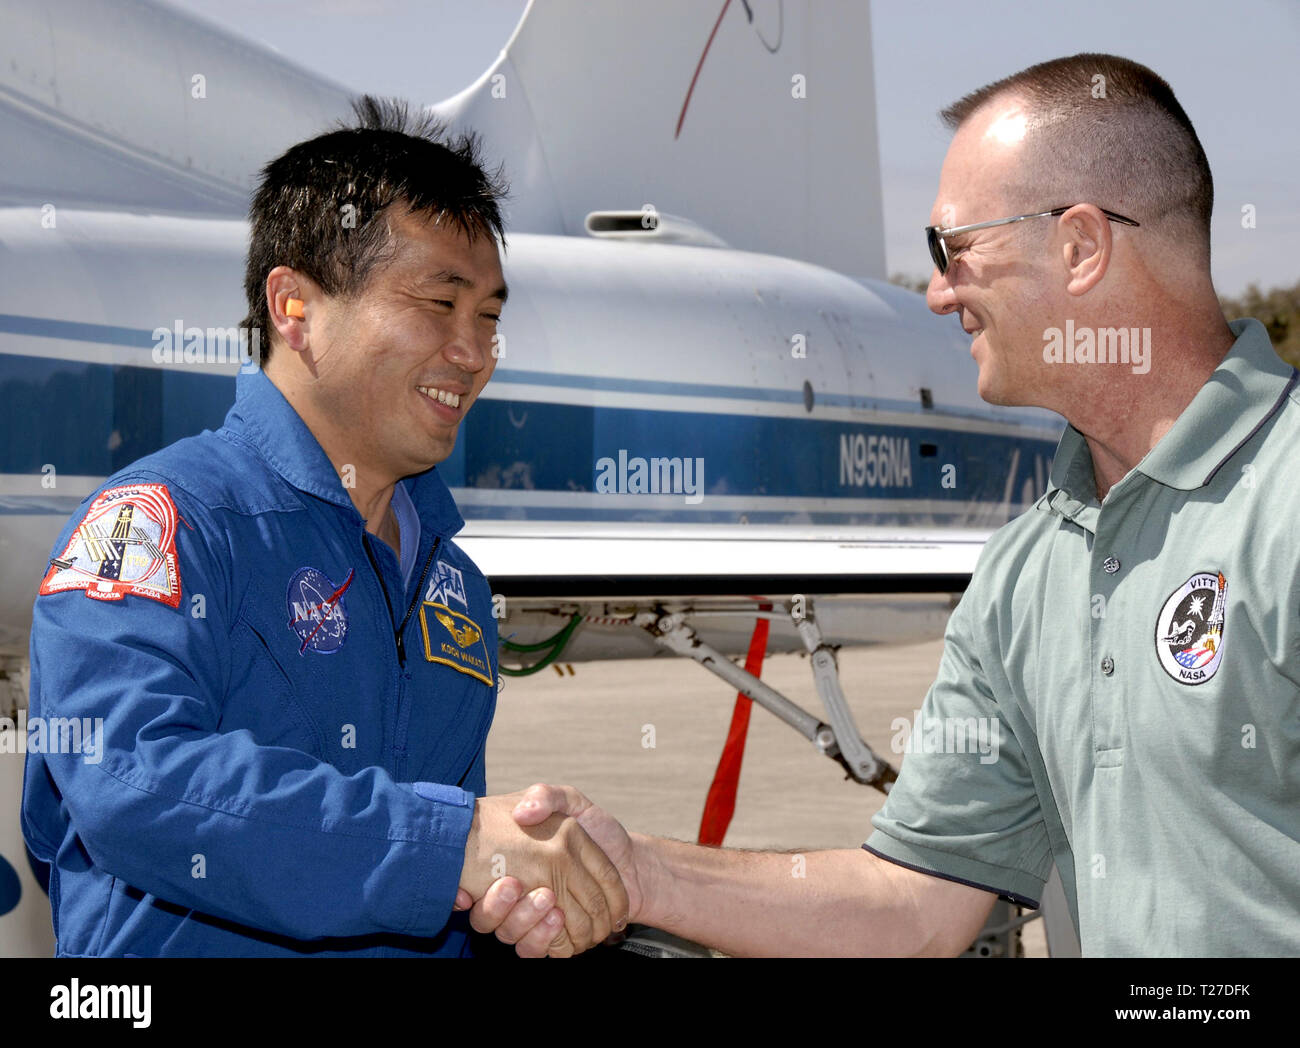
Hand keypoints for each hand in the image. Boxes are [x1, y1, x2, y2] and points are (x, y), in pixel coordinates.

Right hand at [457, 790, 627, 955]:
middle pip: (504, 913)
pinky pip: (536, 950)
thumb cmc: (602, 830)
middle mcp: (521, 890)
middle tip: (531, 893)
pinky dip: (547, 942)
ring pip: (516, 935)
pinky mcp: (552, 937)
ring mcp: (535, 917)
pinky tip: (560, 923)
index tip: (505, 882)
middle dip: (516, 910)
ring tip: (554, 911)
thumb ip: (547, 796)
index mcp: (519, 860)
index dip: (492, 890)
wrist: (636, 863)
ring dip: (533, 927)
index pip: (490, 882)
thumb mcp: (571, 801)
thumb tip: (523, 812)